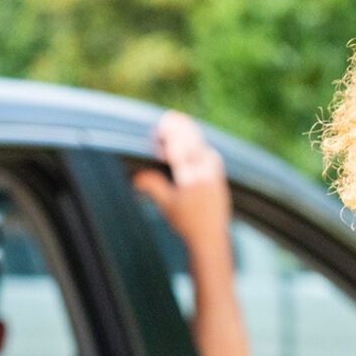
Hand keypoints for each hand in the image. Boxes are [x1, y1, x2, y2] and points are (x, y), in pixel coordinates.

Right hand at [132, 111, 232, 249]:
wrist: (210, 239)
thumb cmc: (186, 224)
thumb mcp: (166, 205)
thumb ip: (152, 186)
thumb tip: (135, 176)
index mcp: (190, 181)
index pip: (181, 151)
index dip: (173, 135)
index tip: (165, 123)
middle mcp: (205, 176)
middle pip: (194, 146)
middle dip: (183, 129)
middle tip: (172, 116)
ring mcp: (215, 178)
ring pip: (205, 150)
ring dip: (194, 137)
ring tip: (182, 124)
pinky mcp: (220, 181)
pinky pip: (213, 159)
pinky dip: (203, 149)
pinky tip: (196, 144)